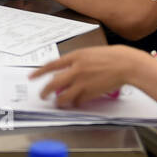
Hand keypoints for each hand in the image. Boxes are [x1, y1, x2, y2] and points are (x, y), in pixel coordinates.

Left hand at [30, 45, 147, 107]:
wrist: (125, 64)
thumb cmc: (110, 57)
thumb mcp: (89, 54)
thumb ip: (76, 62)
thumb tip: (65, 72)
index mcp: (75, 57)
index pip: (51, 65)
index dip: (39, 72)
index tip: (31, 77)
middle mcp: (76, 70)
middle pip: (53, 84)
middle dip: (45, 91)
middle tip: (42, 95)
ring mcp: (82, 82)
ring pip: (63, 96)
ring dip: (59, 101)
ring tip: (58, 102)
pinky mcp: (89, 93)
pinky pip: (77, 101)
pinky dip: (75, 102)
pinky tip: (76, 101)